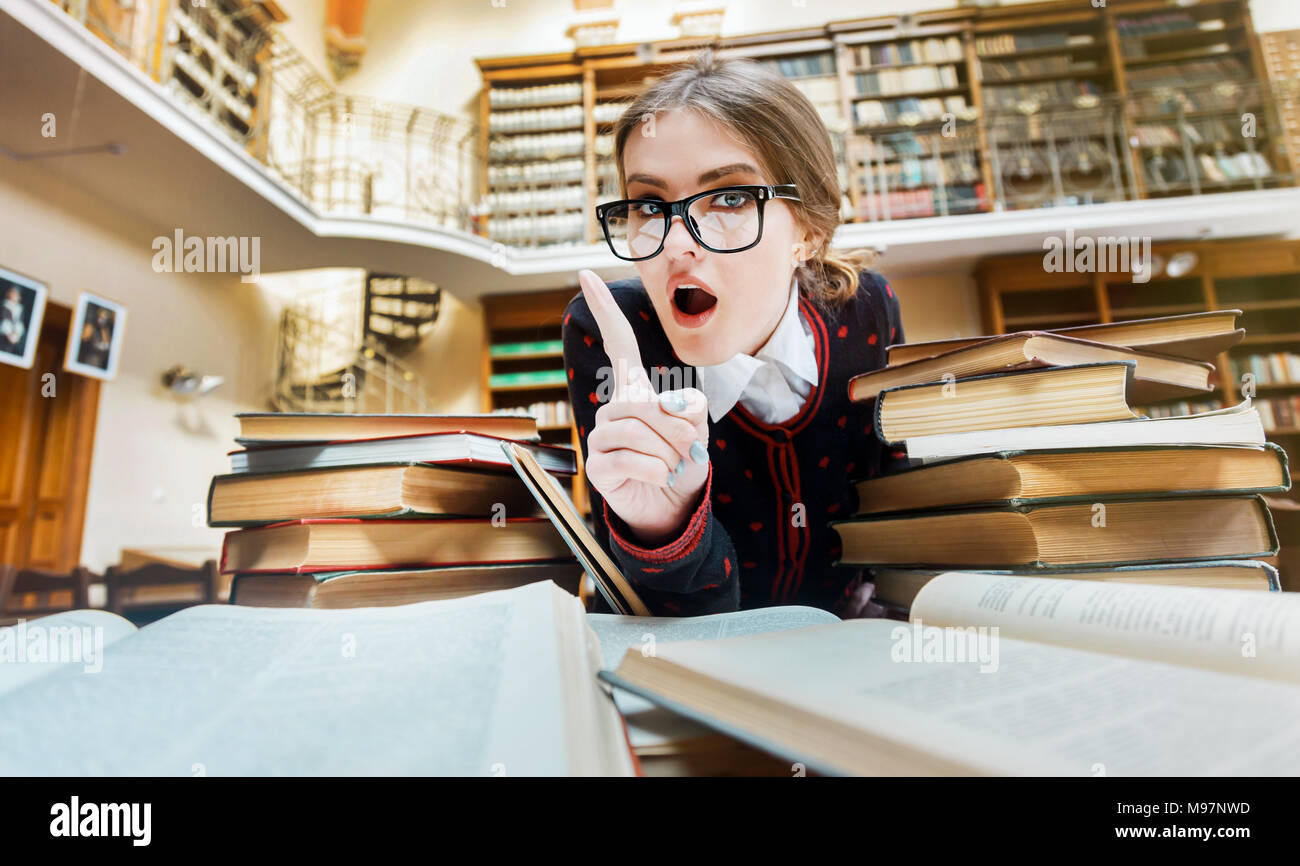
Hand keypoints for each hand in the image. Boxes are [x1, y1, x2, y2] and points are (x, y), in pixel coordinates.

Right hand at [578, 269, 710, 546]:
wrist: (673, 508)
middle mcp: (613, 409)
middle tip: (687, 452)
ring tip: (673, 466)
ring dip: (668, 453)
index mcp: (636, 390)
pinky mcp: (598, 467)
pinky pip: (631, 460)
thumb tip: (663, 406)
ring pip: (637, 432)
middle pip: (642, 402)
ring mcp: (601, 437)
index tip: (586, 275)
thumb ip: (690, 408)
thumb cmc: (682, 462)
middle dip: (676, 430)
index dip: (605, 311)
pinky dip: (657, 471)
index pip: (619, 344)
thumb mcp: (697, 429)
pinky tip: (659, 477)